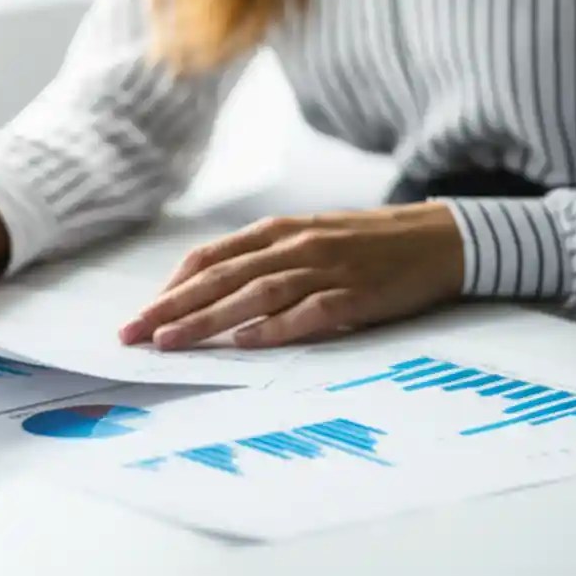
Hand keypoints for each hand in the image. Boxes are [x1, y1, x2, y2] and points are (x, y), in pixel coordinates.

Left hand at [119, 202, 463, 349]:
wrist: (440, 237)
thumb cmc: (367, 244)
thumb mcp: (309, 238)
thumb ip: (264, 259)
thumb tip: (211, 289)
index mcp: (279, 232)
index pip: (210, 258)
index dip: (171, 287)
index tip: (140, 314)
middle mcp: (295, 246)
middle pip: (221, 278)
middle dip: (172, 308)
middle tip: (134, 335)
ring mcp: (325, 269)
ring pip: (254, 294)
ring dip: (207, 319)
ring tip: (171, 343)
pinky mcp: (355, 296)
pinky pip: (308, 312)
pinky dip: (274, 328)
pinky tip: (244, 342)